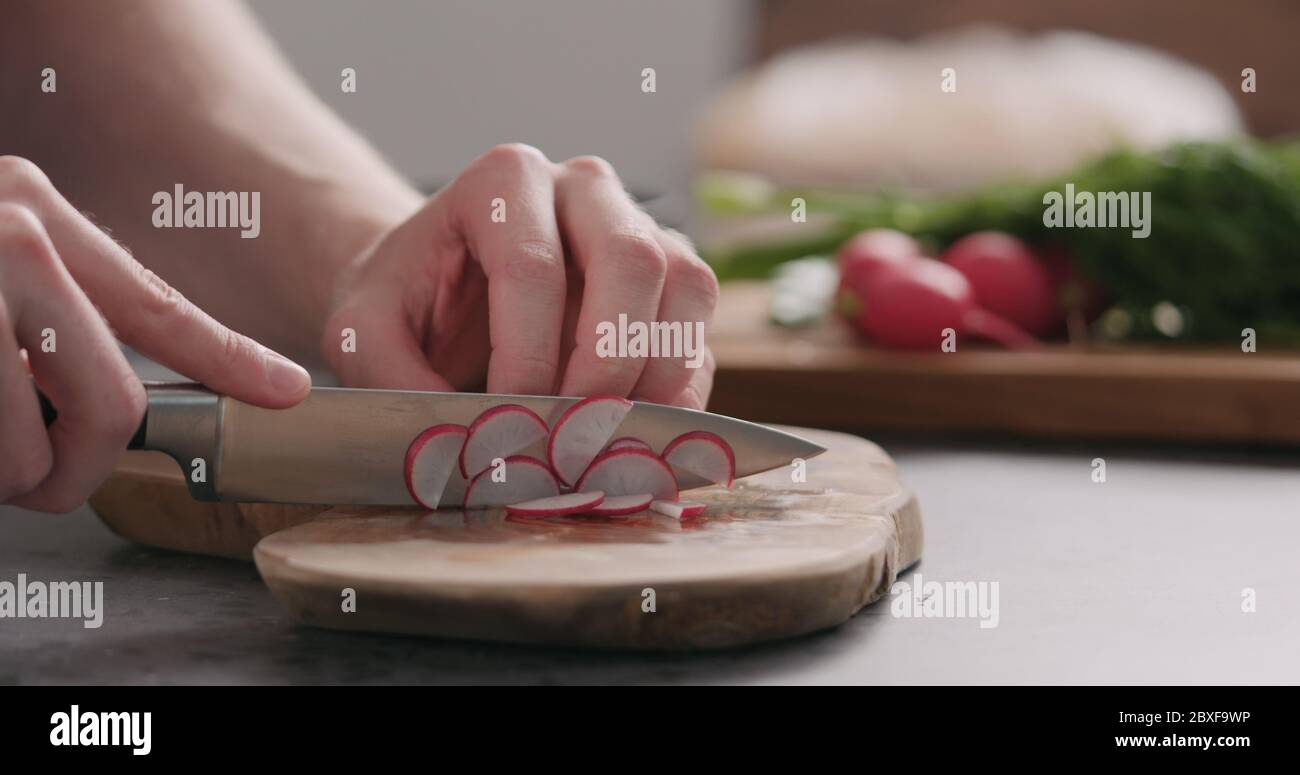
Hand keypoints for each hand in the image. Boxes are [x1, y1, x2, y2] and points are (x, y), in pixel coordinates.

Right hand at [0, 156, 310, 512]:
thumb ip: (59, 307)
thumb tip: (125, 400)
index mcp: (36, 215)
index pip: (159, 307)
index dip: (230, 361)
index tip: (288, 390)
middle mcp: (10, 240)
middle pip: (112, 407)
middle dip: (78, 469)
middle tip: (45, 478)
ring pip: (32, 454)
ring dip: (9, 474)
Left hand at [321, 144, 718, 407]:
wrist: (441, 294)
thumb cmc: (406, 303)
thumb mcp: (363, 331)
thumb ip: (391, 375)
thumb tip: (462, 440)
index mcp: (504, 181)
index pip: (532, 268)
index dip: (524, 361)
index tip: (505, 428)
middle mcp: (584, 187)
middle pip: (631, 258)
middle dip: (605, 362)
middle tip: (573, 434)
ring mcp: (639, 226)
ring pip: (686, 286)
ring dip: (657, 376)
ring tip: (612, 438)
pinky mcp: (671, 280)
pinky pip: (700, 329)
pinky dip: (680, 392)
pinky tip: (640, 436)